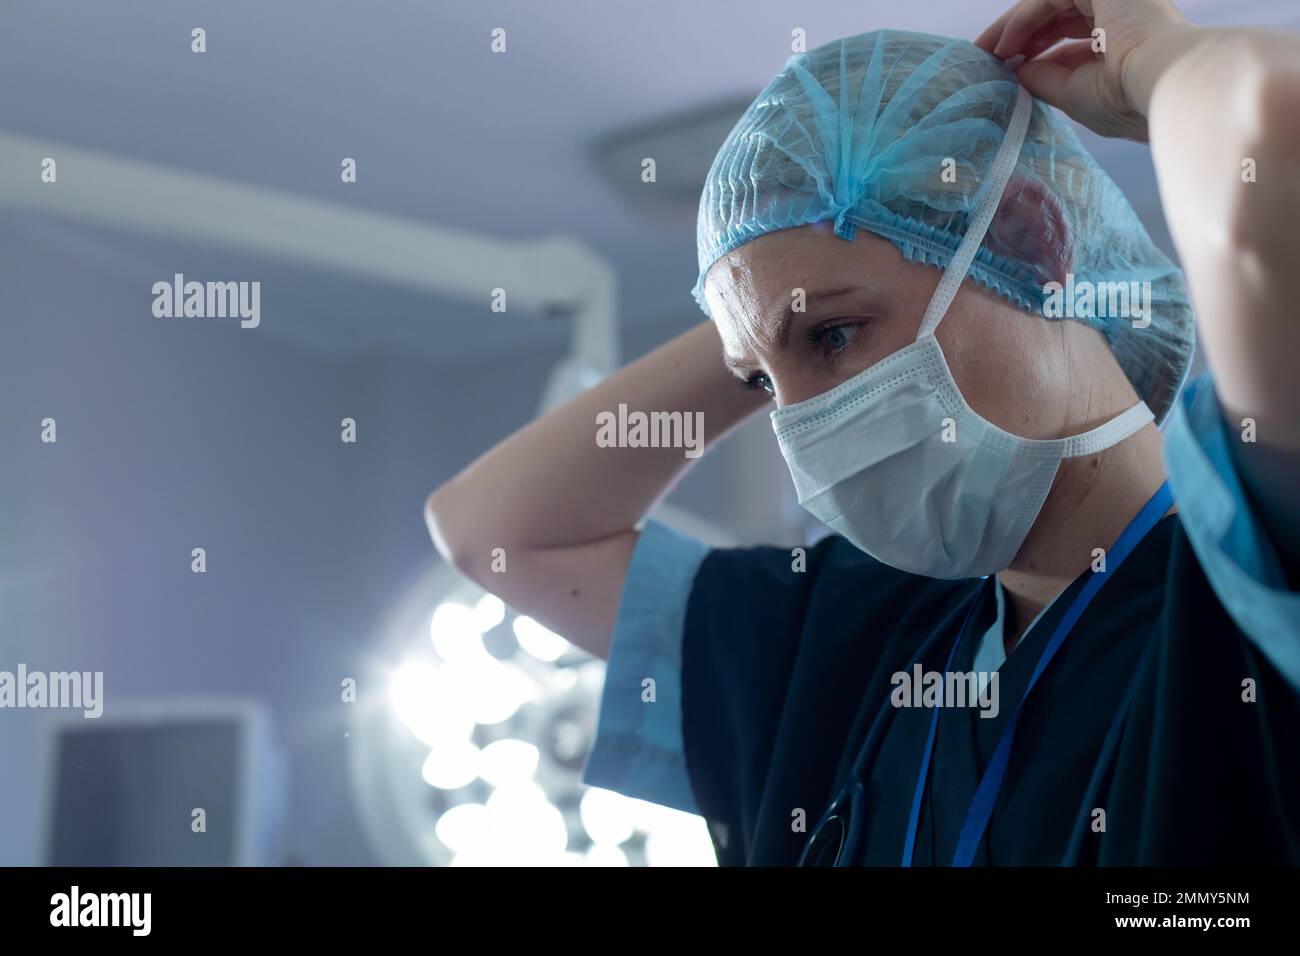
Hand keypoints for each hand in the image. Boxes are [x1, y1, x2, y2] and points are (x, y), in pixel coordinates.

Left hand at [976, 0, 1192, 141]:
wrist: (1158, 84)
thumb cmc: (1124, 99)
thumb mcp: (1075, 93)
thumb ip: (1045, 80)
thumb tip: (1018, 72)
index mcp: (1121, 37)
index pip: (1068, 36)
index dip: (1032, 51)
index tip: (1002, 70)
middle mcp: (1120, 10)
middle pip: (1055, 15)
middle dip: (1017, 36)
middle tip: (985, 58)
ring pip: (1049, 3)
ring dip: (1014, 28)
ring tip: (990, 55)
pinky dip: (1022, 20)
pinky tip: (1003, 46)